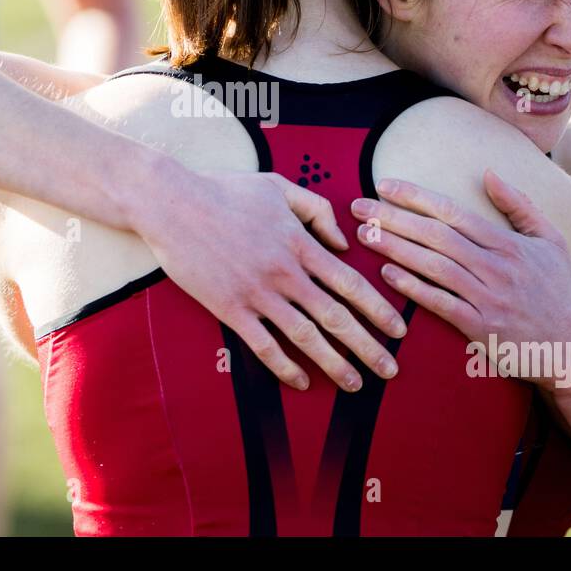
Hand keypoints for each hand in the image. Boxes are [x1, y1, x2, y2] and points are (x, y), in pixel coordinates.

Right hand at [131, 166, 406, 392]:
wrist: (171, 203)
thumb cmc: (225, 190)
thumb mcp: (279, 186)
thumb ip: (318, 211)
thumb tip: (343, 243)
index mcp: (300, 243)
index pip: (351, 282)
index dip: (379, 309)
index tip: (398, 330)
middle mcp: (285, 272)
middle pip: (336, 317)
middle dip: (368, 347)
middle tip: (390, 370)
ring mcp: (257, 293)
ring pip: (305, 337)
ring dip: (334, 364)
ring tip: (355, 384)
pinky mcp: (229, 308)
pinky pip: (263, 346)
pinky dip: (285, 367)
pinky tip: (302, 382)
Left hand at [349, 169, 570, 393]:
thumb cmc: (560, 292)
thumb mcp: (551, 241)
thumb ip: (520, 206)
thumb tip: (489, 173)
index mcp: (509, 243)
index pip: (454, 212)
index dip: (416, 197)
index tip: (384, 185)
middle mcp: (497, 267)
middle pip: (436, 235)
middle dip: (393, 218)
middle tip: (357, 206)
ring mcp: (489, 298)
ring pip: (434, 266)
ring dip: (396, 249)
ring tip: (364, 235)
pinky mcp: (482, 328)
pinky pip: (442, 304)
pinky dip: (414, 289)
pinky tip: (387, 275)